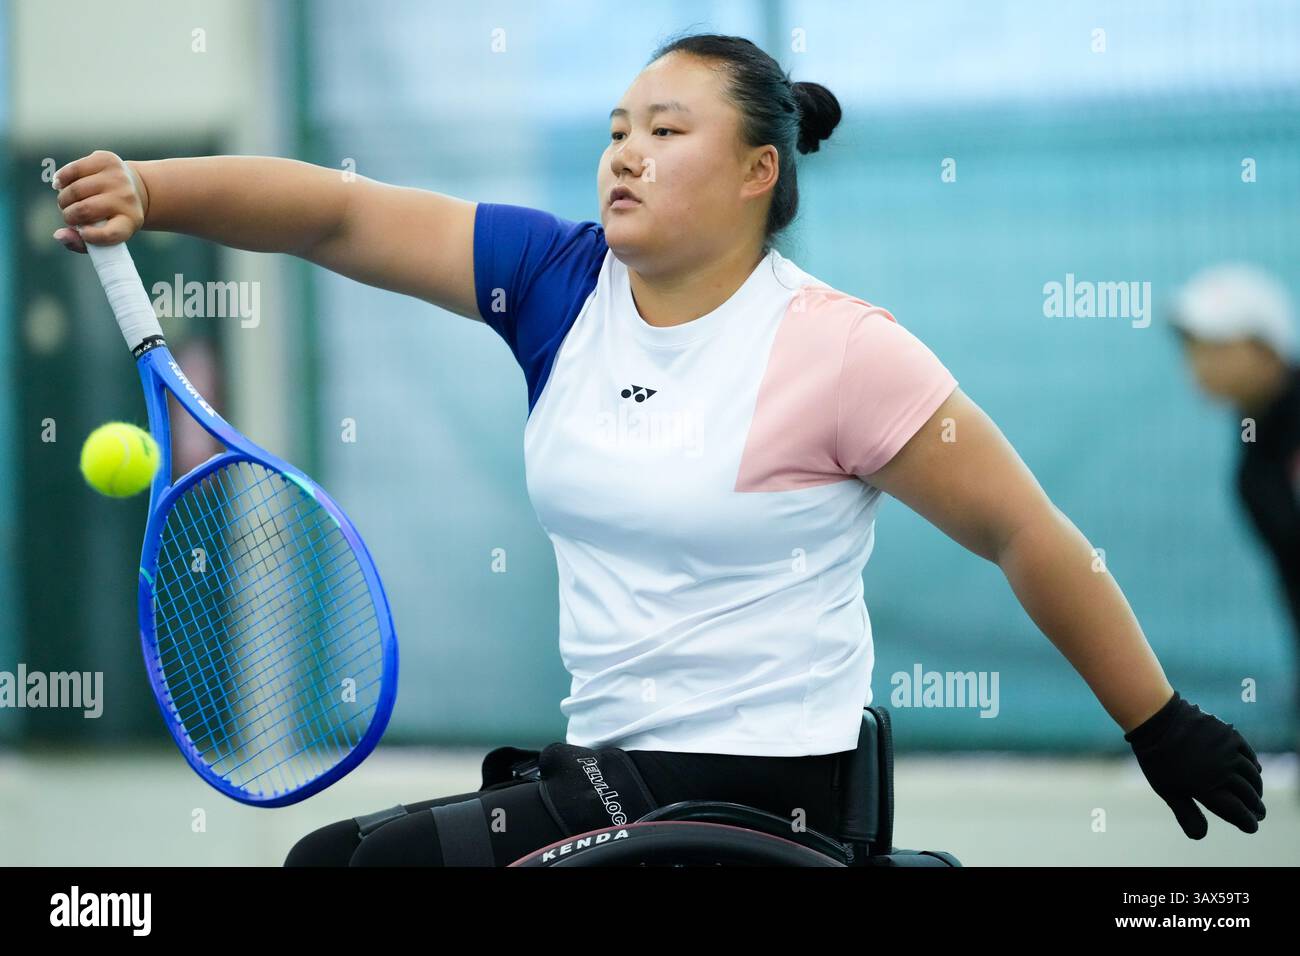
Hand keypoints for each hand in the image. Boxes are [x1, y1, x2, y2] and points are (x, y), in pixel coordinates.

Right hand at [51, 149, 148, 252]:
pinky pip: (73, 170)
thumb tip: (58, 235)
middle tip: (69, 215)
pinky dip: (61, 179)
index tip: (83, 233)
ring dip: (64, 199)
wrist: (133, 188)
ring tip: (67, 202)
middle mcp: (127, 198)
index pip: (111, 233)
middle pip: (85, 210)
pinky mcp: (107, 160)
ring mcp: (118, 178)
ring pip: (75, 190)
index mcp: (131, 221)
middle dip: (68, 215)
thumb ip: (79, 242)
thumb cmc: (112, 216)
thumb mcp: (103, 233)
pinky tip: (61, 185)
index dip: (92, 236)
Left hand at [1125, 691, 1264, 838]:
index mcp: (1206, 789)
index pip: (1237, 812)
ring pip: (1252, 776)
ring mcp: (1228, 753)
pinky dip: (1255, 766)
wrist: (1157, 721)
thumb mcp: (1167, 790)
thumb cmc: (1158, 759)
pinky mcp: (1230, 736)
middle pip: (1248, 795)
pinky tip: (1255, 771)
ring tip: (1256, 795)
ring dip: (1257, 788)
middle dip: (1255, 807)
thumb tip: (1201, 837)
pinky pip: (1249, 755)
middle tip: (1259, 814)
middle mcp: (1222, 772)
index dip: (1247, 822)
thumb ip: (1186, 813)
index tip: (1252, 827)